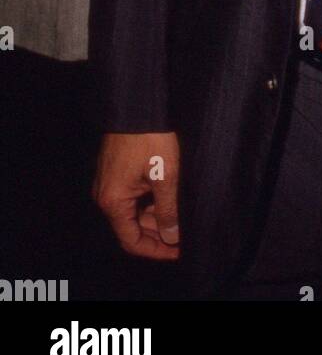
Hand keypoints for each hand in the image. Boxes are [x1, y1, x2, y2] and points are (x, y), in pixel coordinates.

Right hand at [93, 132, 180, 260]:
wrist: (138, 104)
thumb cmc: (151, 139)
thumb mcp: (165, 176)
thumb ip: (168, 209)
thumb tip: (171, 236)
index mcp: (113, 201)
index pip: (131, 240)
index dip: (155, 250)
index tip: (177, 251)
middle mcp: (105, 195)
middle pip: (131, 226)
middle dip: (158, 232)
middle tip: (184, 233)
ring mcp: (108, 182)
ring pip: (133, 210)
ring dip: (155, 215)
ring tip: (181, 214)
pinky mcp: (114, 170)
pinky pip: (131, 195)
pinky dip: (149, 200)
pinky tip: (169, 196)